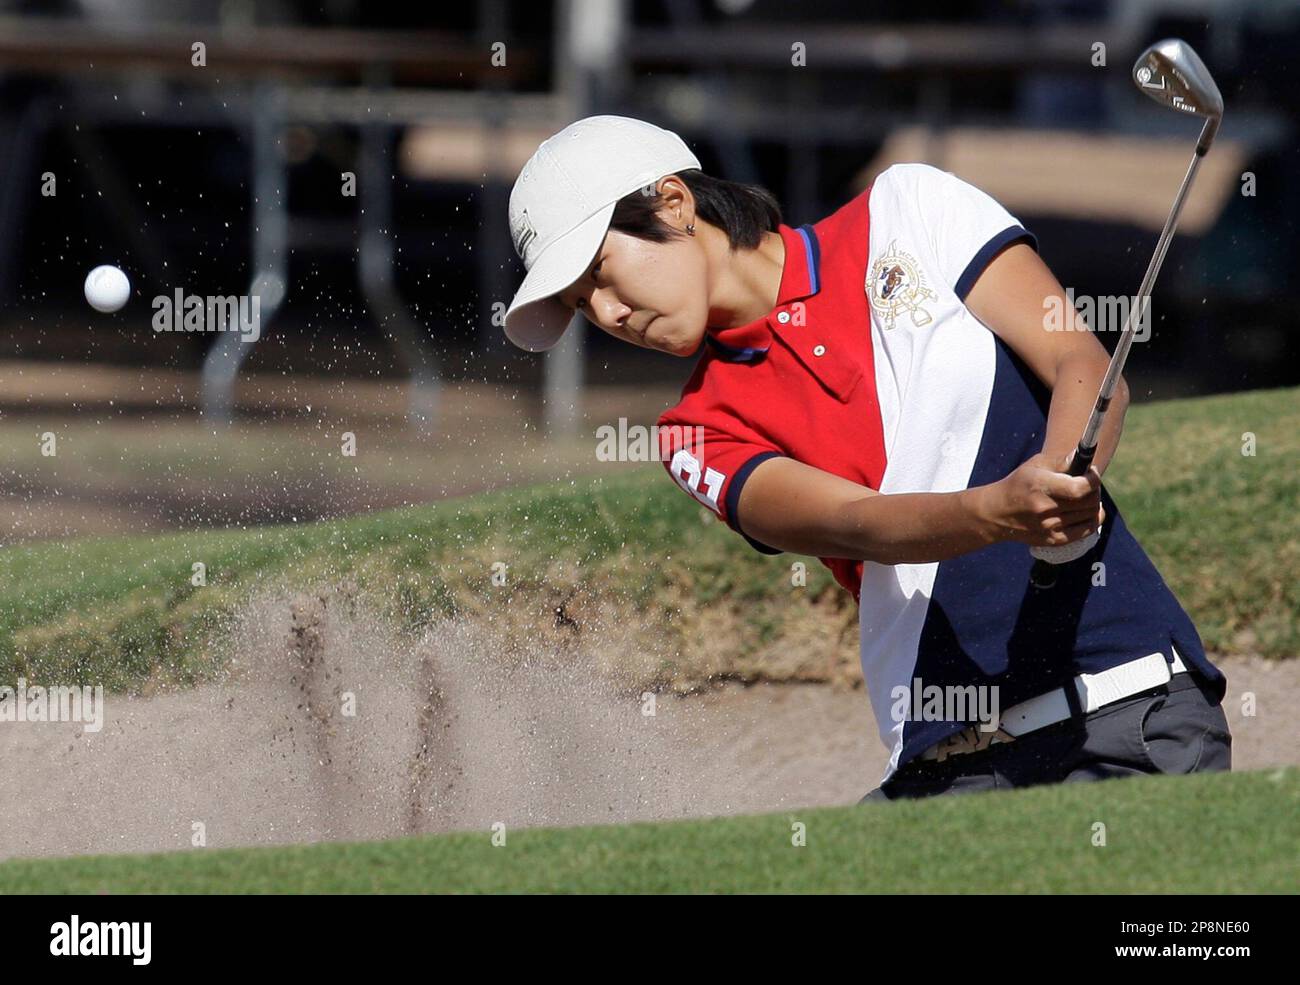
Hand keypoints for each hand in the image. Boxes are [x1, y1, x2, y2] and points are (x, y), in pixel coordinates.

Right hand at [973, 451, 1105, 547]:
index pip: (1080, 488)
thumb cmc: (1018, 484)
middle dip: (1095, 489)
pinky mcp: (1053, 540)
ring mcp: (1049, 527)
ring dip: (1093, 503)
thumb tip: (1085, 460)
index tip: (1092, 472)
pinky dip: (1092, 520)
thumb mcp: (1035, 465)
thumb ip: (1062, 461)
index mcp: (1040, 486)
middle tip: (1088, 483)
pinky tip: (1086, 512)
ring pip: (1091, 515)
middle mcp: (1045, 509)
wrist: (996, 513)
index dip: (1093, 479)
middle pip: (1089, 502)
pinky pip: (1086, 531)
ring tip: (1084, 496)